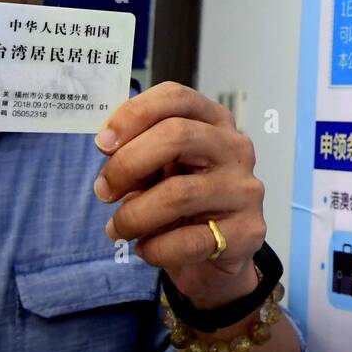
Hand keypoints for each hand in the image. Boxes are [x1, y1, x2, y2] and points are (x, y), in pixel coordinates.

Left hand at [94, 82, 265, 309]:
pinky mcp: (248, 230)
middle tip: (103, 191)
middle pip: (177, 135)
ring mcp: (245, 189)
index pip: (176, 97)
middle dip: (127, 164)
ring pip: (179, 193)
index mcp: (214, 121)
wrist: (216, 255)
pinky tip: (145, 248)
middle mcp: (235, 148)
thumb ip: (139, 151)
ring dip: (134, 215)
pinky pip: (189, 240)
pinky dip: (156, 248)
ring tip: (118, 229)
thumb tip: (109, 147)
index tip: (102, 144)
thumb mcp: (160, 168)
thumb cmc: (182, 201)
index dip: (133, 114)